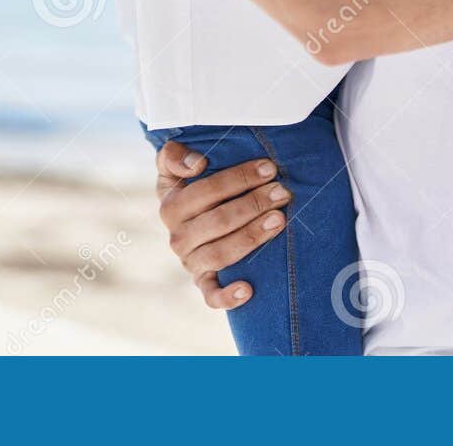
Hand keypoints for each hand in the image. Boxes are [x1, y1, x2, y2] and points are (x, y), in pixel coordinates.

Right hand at [154, 140, 292, 310]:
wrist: (189, 218)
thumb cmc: (191, 184)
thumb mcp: (174, 163)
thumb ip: (173, 155)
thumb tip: (196, 164)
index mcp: (170, 207)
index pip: (205, 191)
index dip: (238, 178)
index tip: (268, 168)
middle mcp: (178, 238)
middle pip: (219, 221)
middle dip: (254, 204)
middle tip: (282, 192)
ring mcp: (190, 263)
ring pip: (221, 254)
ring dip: (252, 236)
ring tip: (280, 219)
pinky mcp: (203, 283)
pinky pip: (212, 296)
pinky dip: (227, 297)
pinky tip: (248, 289)